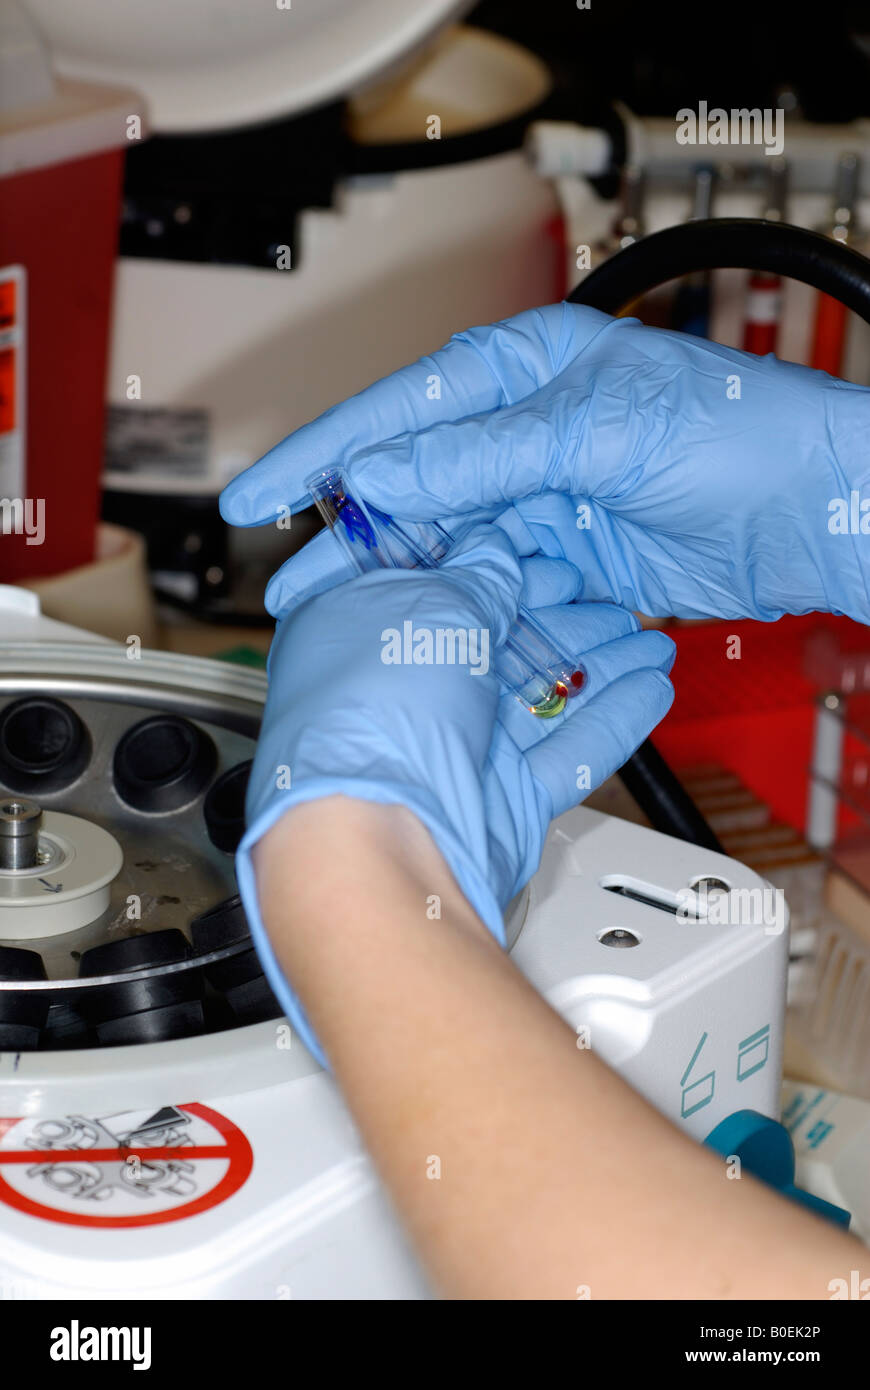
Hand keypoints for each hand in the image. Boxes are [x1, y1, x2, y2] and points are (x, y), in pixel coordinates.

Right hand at [220, 303, 869, 623]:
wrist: (817, 512)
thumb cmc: (738, 437)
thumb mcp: (600, 434)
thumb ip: (487, 456)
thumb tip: (385, 471)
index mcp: (528, 370)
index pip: (403, 410)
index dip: (326, 453)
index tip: (260, 493)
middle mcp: (530, 432)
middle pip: (415, 486)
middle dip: (352, 535)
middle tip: (293, 584)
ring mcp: (549, 499)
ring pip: (450, 543)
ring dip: (402, 581)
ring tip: (343, 620)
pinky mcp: (573, 558)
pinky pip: (498, 584)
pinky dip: (466, 609)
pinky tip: (428, 633)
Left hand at [235, 524, 674, 1064]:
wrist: (382, 839)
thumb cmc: (374, 714)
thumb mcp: (433, 606)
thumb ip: (478, 577)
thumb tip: (496, 553)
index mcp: (357, 629)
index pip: (432, 583)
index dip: (495, 561)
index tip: (546, 547)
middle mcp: (399, 688)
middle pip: (496, 641)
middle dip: (564, 617)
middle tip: (612, 598)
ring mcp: (450, 746)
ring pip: (538, 694)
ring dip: (599, 666)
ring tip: (651, 641)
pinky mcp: (496, 798)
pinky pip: (562, 751)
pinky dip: (608, 720)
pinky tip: (650, 690)